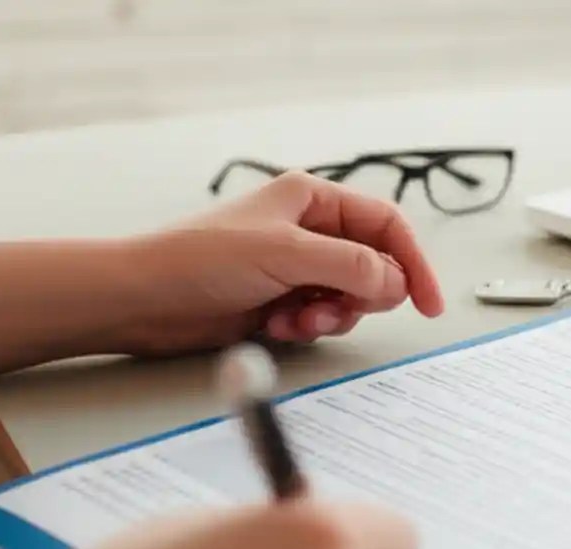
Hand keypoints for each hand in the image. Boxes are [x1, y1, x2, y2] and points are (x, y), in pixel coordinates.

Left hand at [120, 171, 443, 356]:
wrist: (142, 300)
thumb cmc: (198, 260)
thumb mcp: (286, 254)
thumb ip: (351, 265)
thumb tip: (397, 282)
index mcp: (313, 200)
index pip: (386, 226)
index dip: (413, 263)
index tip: (428, 302)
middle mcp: (309, 230)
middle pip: (374, 266)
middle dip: (362, 295)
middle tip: (337, 309)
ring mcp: (296, 267)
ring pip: (350, 297)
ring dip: (331, 315)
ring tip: (296, 320)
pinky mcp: (282, 300)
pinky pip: (322, 318)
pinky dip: (307, 327)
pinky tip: (275, 326)